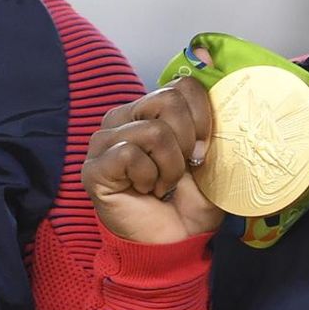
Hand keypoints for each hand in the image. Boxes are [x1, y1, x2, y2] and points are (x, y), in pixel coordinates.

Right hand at [82, 76, 224, 244]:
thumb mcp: (214, 156)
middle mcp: (124, 118)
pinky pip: (130, 154)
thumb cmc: (191, 201)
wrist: (176, 244)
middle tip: (182, 171)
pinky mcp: (94, 167)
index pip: (182, 85)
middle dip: (187, 142)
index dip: (203, 117)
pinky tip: (145, 191)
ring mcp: (104, 141)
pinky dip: (148, 178)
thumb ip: (215, 117)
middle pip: (168, 100)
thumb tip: (214, 65)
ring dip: (170, 168)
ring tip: (162, 185)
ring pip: (153, 131)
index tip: (203, 150)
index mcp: (151, 110)